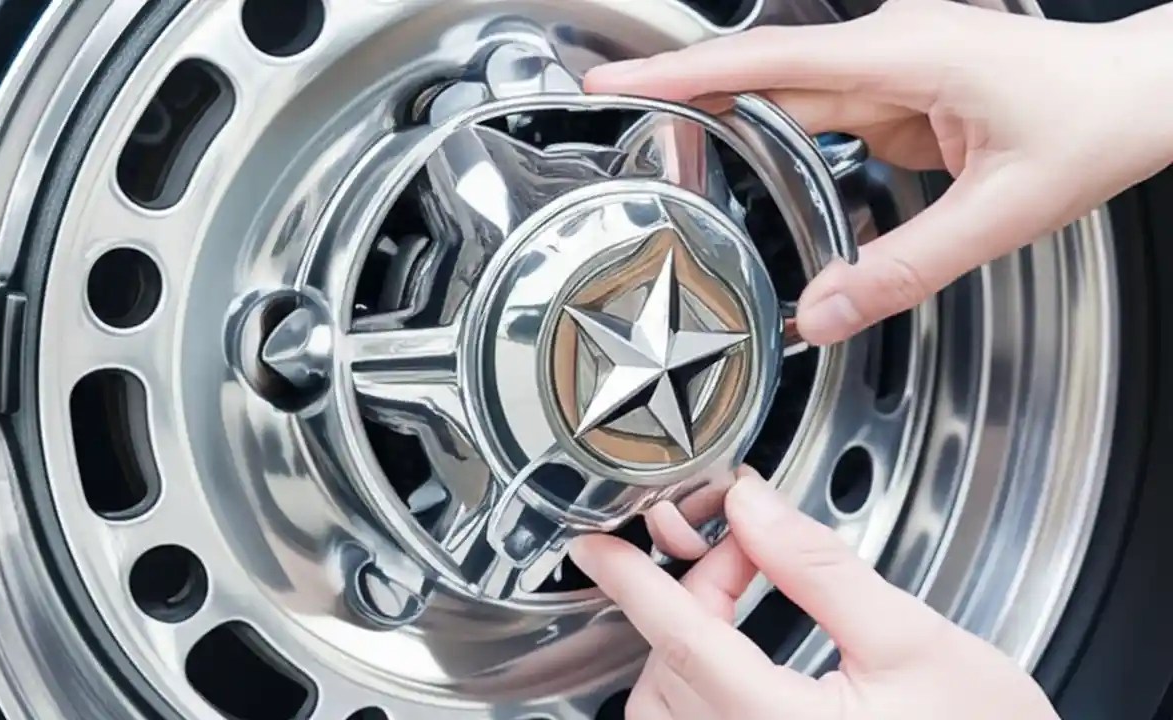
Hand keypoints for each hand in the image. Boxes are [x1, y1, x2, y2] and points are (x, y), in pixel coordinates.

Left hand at [569, 468, 1059, 719]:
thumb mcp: (916, 642)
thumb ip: (822, 569)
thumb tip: (755, 506)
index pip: (680, 636)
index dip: (631, 580)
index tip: (594, 547)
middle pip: (672, 662)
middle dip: (693, 592)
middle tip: (747, 548)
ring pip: (670, 702)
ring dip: (689, 640)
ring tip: (746, 594)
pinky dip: (697, 681)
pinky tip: (739, 651)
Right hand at [585, 0, 1172, 343]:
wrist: (1146, 94)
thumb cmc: (1094, 124)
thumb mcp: (1001, 213)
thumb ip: (906, 269)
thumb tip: (824, 313)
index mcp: (905, 55)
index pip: (765, 62)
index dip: (679, 73)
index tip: (612, 82)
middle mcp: (888, 49)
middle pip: (762, 79)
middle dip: (686, 104)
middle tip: (619, 134)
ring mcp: (891, 67)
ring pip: (789, 101)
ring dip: (734, 131)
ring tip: (674, 162)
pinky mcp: (898, 89)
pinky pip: (821, 116)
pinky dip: (784, 148)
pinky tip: (759, 179)